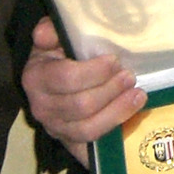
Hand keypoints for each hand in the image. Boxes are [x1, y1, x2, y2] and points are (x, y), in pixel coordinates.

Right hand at [21, 16, 143, 167]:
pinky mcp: (70, 142)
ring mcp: (56, 128)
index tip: (114, 60)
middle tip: (130, 75)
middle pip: (81, 105)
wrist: (56, 85)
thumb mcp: (53, 40)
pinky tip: (132, 110)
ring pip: (89, 127)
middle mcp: (41, 107)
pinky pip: (94, 140)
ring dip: (117, 110)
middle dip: (110, 89)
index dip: (94, 71)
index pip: (66, 78)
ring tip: (138, 94)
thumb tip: (44, 33)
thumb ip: (51, 31)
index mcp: (36, 78)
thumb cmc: (60, 57)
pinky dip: (115, 126)